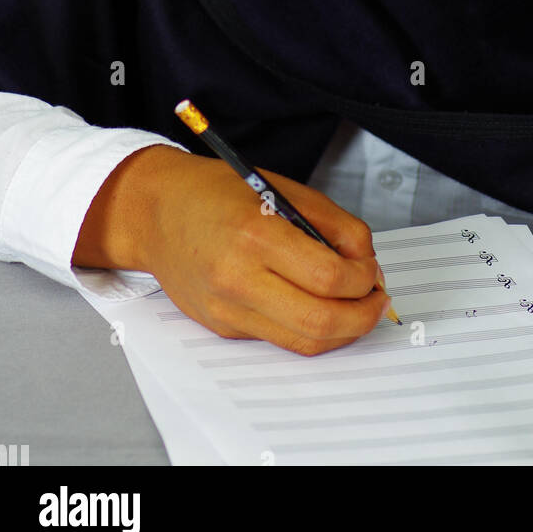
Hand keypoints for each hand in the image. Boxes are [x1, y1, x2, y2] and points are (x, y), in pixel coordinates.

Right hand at [74, 146, 390, 352]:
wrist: (155, 212)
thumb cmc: (217, 192)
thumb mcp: (283, 189)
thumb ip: (333, 224)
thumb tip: (368, 262)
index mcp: (256, 235)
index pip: (328, 276)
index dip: (364, 279)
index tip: (373, 272)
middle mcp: (238, 278)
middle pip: (318, 322)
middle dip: (362, 317)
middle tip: (377, 301)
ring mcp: (228, 309)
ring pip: (301, 342)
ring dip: (342, 331)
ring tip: (357, 308)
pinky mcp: (223, 327)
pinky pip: (278, 337)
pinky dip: (308, 327)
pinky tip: (318, 305)